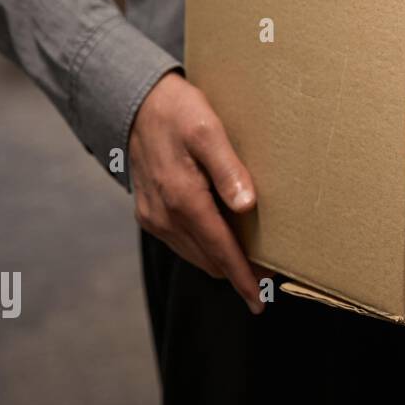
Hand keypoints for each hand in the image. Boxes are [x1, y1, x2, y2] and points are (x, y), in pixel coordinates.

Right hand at [129, 72, 265, 313]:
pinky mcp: (149, 214)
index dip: (242, 277)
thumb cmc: (178, 112)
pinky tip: (223, 238)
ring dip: (221, 260)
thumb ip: (228, 169)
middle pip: (209, 259)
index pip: (220, 249)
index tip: (260, 301)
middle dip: (238, 271)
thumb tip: (247, 205)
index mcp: (183, 199)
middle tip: (269, 275)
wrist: (135, 103)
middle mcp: (165, 216)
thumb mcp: (208, 130)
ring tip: (252, 260)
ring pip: (196, 254)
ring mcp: (154, 218)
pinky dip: (205, 247)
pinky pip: (182, 242)